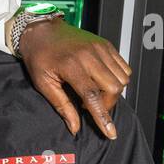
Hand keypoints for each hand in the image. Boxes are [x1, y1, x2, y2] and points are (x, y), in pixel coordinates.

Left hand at [17, 17, 129, 138]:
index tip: (110, 132)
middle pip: (113, 88)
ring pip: (122, 78)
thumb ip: (62, 106)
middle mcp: (89, 55)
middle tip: (90, 106)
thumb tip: (75, 127)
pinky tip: (102, 81)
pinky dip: (118, 79)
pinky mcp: (106, 45)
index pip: (93, 96)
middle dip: (106, 104)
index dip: (102, 117)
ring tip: (94, 92)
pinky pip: (124, 67)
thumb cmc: (39, 56)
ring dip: (113, 92)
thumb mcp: (43, 84)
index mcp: (71, 66)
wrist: (42, 31)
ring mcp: (100, 48)